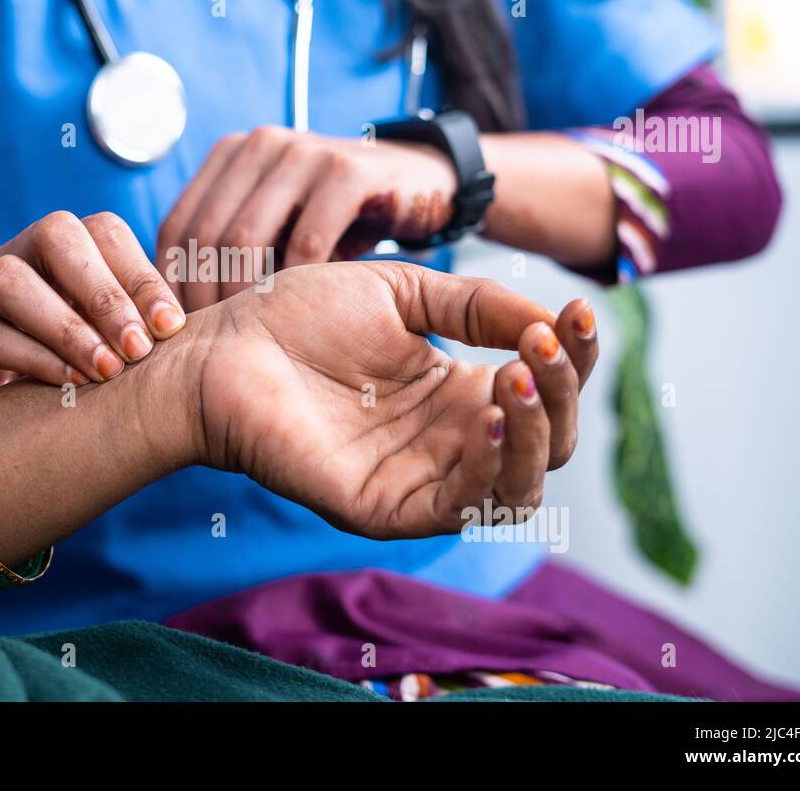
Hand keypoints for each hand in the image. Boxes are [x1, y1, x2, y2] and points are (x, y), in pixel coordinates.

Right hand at [0, 211, 186, 403]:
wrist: (2, 398)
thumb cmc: (80, 356)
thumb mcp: (118, 332)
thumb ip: (153, 321)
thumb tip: (219, 331)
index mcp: (72, 242)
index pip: (106, 230)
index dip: (140, 273)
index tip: (172, 327)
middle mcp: (25, 251)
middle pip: (56, 235)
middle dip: (102, 292)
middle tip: (137, 349)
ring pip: (12, 281)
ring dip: (65, 327)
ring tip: (105, 372)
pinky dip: (30, 358)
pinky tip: (69, 384)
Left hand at [157, 126, 456, 310]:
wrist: (417, 182)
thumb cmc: (337, 217)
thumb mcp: (279, 226)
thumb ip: (232, 250)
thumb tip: (174, 315)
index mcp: (231, 154)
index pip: (177, 225)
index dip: (170, 285)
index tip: (179, 334)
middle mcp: (260, 144)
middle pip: (205, 234)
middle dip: (202, 298)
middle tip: (211, 348)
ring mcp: (302, 152)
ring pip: (246, 237)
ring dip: (242, 297)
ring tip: (249, 339)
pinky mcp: (347, 171)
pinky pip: (307, 240)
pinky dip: (298, 284)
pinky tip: (301, 317)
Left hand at [182, 261, 597, 538]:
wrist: (219, 347)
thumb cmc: (295, 316)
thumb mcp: (400, 292)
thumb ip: (476, 304)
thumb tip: (550, 323)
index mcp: (453, 393)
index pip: (541, 390)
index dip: (572, 357)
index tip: (580, 311)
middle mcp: (445, 441)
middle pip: (544, 442)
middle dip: (560, 391)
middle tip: (544, 341)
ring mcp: (417, 479)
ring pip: (517, 484)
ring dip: (536, 431)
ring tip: (520, 375)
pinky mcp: (382, 508)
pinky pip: (460, 506)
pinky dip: (489, 466)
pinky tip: (487, 411)